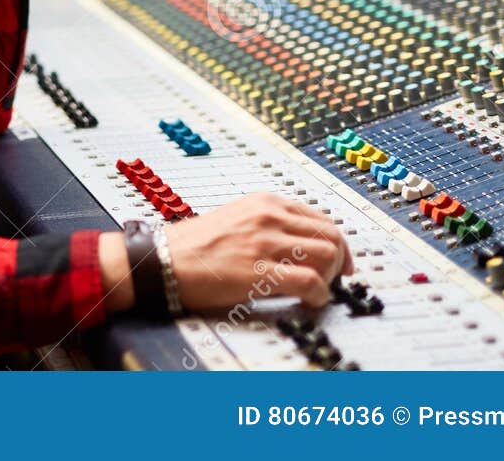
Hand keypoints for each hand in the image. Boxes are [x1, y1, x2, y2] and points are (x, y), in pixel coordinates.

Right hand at [165, 193, 352, 310]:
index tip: (337, 261)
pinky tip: (308, 301)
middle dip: (340, 261)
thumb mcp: (237, 218)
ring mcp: (264, 243)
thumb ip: (270, 225)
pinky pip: (310, 282)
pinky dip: (319, 295)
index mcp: (264, 202)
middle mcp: (268, 216)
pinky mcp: (258, 272)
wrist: (162, 260)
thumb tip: (302, 246)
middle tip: (333, 280)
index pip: (321, 217)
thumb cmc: (193, 245)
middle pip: (331, 235)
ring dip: (330, 279)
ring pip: (327, 255)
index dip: (336, 243)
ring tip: (316, 290)